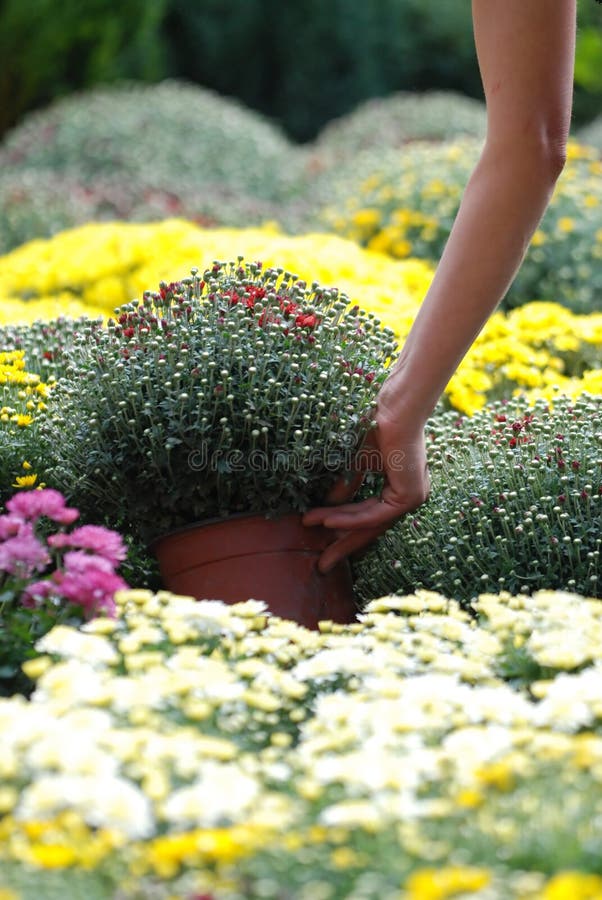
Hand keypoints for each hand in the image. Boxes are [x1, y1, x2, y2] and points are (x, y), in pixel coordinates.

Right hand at [302, 392, 430, 573]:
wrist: (396, 407)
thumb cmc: (379, 424)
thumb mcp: (357, 461)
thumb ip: (347, 485)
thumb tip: (328, 507)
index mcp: (400, 487)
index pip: (369, 517)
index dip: (343, 528)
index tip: (319, 535)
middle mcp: (409, 496)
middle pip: (371, 528)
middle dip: (343, 545)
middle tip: (322, 565)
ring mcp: (412, 498)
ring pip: (369, 522)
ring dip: (337, 525)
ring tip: (309, 526)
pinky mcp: (409, 496)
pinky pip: (375, 514)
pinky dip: (350, 518)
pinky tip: (328, 520)